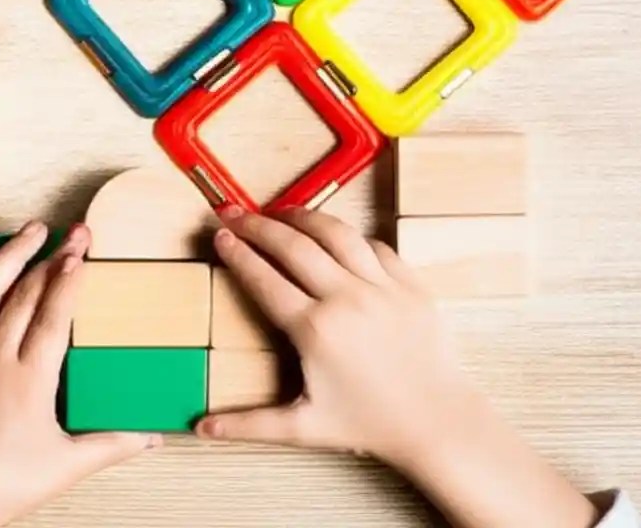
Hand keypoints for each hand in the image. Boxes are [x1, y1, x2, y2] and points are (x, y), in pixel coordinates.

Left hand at [0, 223, 157, 527]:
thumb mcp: (63, 466)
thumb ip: (110, 445)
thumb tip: (152, 438)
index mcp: (27, 379)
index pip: (52, 314)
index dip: (68, 278)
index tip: (81, 251)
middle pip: (25, 293)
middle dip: (52, 258)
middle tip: (74, 233)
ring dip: (11, 254)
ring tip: (31, 230)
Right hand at [197, 206, 598, 527]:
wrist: (437, 422)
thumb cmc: (370, 425)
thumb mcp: (304, 426)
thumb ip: (250, 424)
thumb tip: (202, 428)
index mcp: (315, 330)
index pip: (263, 278)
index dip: (237, 253)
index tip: (219, 236)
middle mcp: (346, 299)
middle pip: (292, 245)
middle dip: (257, 224)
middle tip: (234, 213)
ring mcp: (382, 287)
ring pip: (335, 233)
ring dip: (302, 217)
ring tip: (280, 212)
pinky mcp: (411, 285)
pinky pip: (376, 246)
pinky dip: (350, 237)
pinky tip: (334, 236)